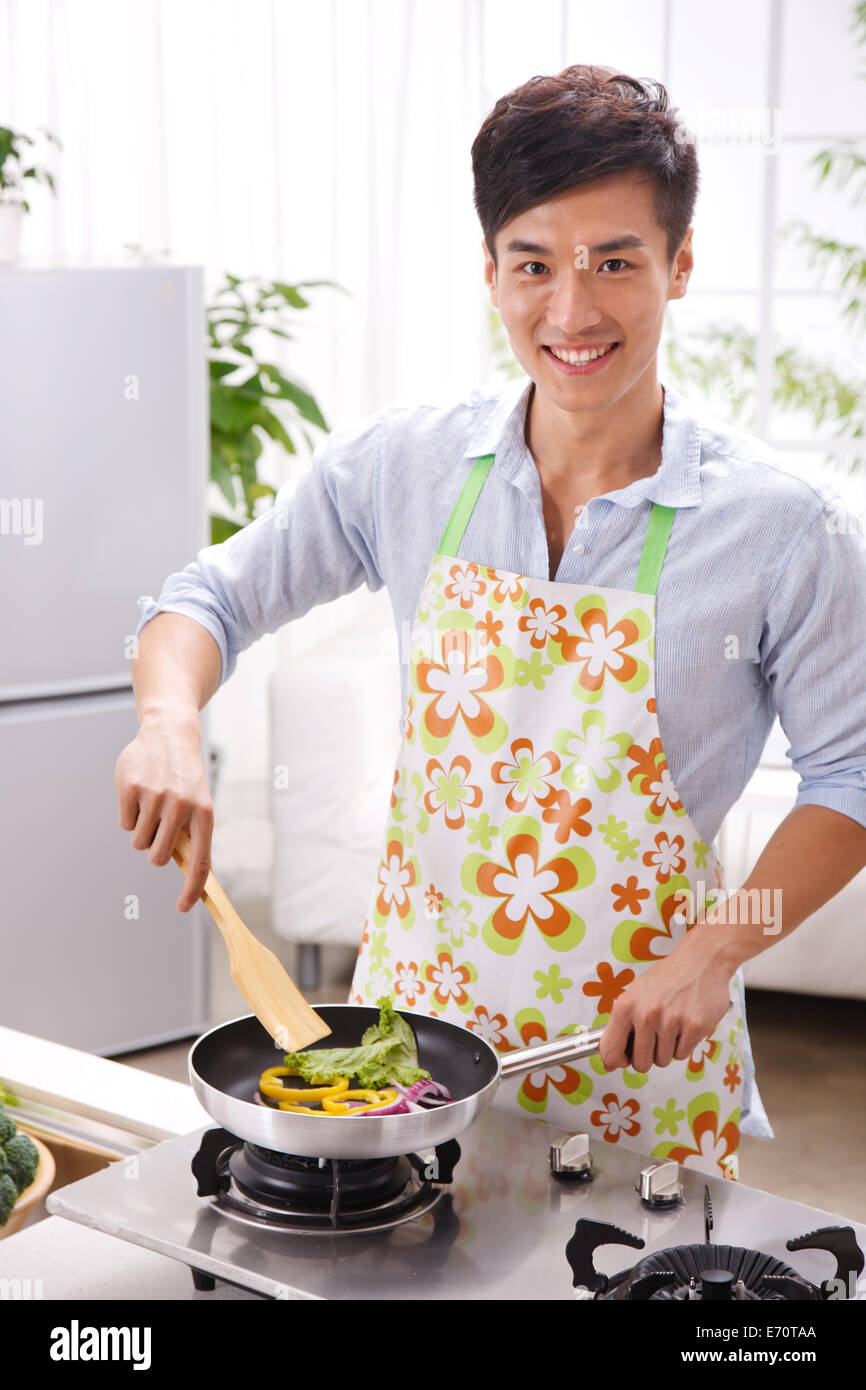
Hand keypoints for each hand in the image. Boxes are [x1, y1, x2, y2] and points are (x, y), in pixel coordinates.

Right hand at [114, 716, 213, 911]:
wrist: (170, 735)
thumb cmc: (186, 776)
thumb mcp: (199, 802)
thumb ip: (192, 834)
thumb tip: (188, 873)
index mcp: (204, 814)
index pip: (200, 862)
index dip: (192, 889)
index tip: (184, 907)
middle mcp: (181, 807)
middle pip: (157, 857)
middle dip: (155, 850)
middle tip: (159, 828)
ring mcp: (155, 797)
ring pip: (138, 842)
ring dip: (142, 830)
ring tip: (153, 804)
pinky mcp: (131, 789)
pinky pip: (125, 823)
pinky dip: (129, 814)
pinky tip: (140, 792)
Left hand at [598, 928, 735, 1073]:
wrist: (701, 959)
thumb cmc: (668, 977)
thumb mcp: (635, 995)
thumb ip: (620, 1028)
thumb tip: (609, 1063)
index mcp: (626, 1005)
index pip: (611, 1051)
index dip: (618, 1060)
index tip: (624, 1058)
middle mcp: (646, 1014)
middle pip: (641, 1063)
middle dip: (647, 1056)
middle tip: (653, 1039)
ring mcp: (671, 1021)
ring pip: (663, 1060)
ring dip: (667, 1049)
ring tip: (671, 1025)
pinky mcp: (694, 1027)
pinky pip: (682, 1055)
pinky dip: (683, 1045)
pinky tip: (684, 1024)